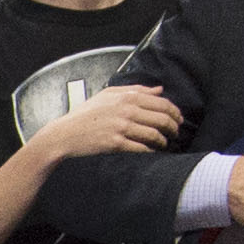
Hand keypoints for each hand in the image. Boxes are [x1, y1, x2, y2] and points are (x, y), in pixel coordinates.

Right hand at [24, 83, 183, 167]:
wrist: (64, 135)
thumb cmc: (84, 115)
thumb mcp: (107, 95)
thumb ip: (135, 90)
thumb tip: (159, 90)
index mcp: (126, 96)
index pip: (162, 103)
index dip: (175, 113)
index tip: (178, 120)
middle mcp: (126, 110)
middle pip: (162, 119)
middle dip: (173, 128)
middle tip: (175, 134)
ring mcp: (121, 127)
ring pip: (154, 135)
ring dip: (164, 141)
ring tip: (165, 145)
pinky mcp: (116, 144)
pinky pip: (142, 149)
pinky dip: (151, 152)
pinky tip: (152, 153)